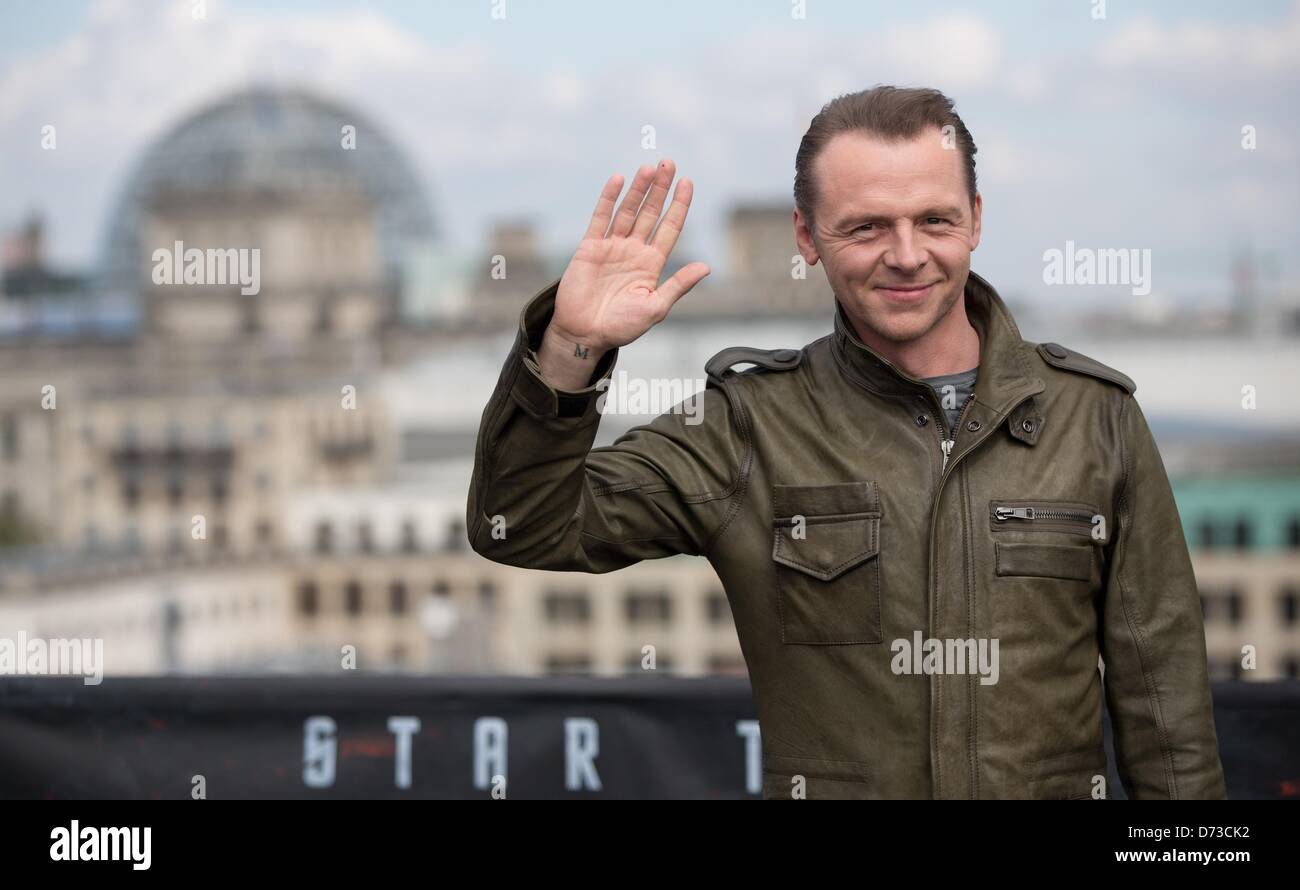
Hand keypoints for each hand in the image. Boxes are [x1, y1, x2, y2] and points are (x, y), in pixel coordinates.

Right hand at [539, 159, 708, 389]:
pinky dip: (609, 198)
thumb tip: (706, 267)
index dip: (679, 205)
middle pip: (651, 213)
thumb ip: (679, 285)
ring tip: (649, 167)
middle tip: (669, 163)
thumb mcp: (656, 307)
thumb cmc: (621, 327)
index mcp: (652, 264)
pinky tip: (619, 180)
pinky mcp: (590, 247)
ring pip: (628, 211)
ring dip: (639, 189)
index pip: (670, 228)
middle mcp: (634, 251)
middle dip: (660, 189)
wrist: (584, 335)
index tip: (687, 183)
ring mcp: (612, 247)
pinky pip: (601, 218)